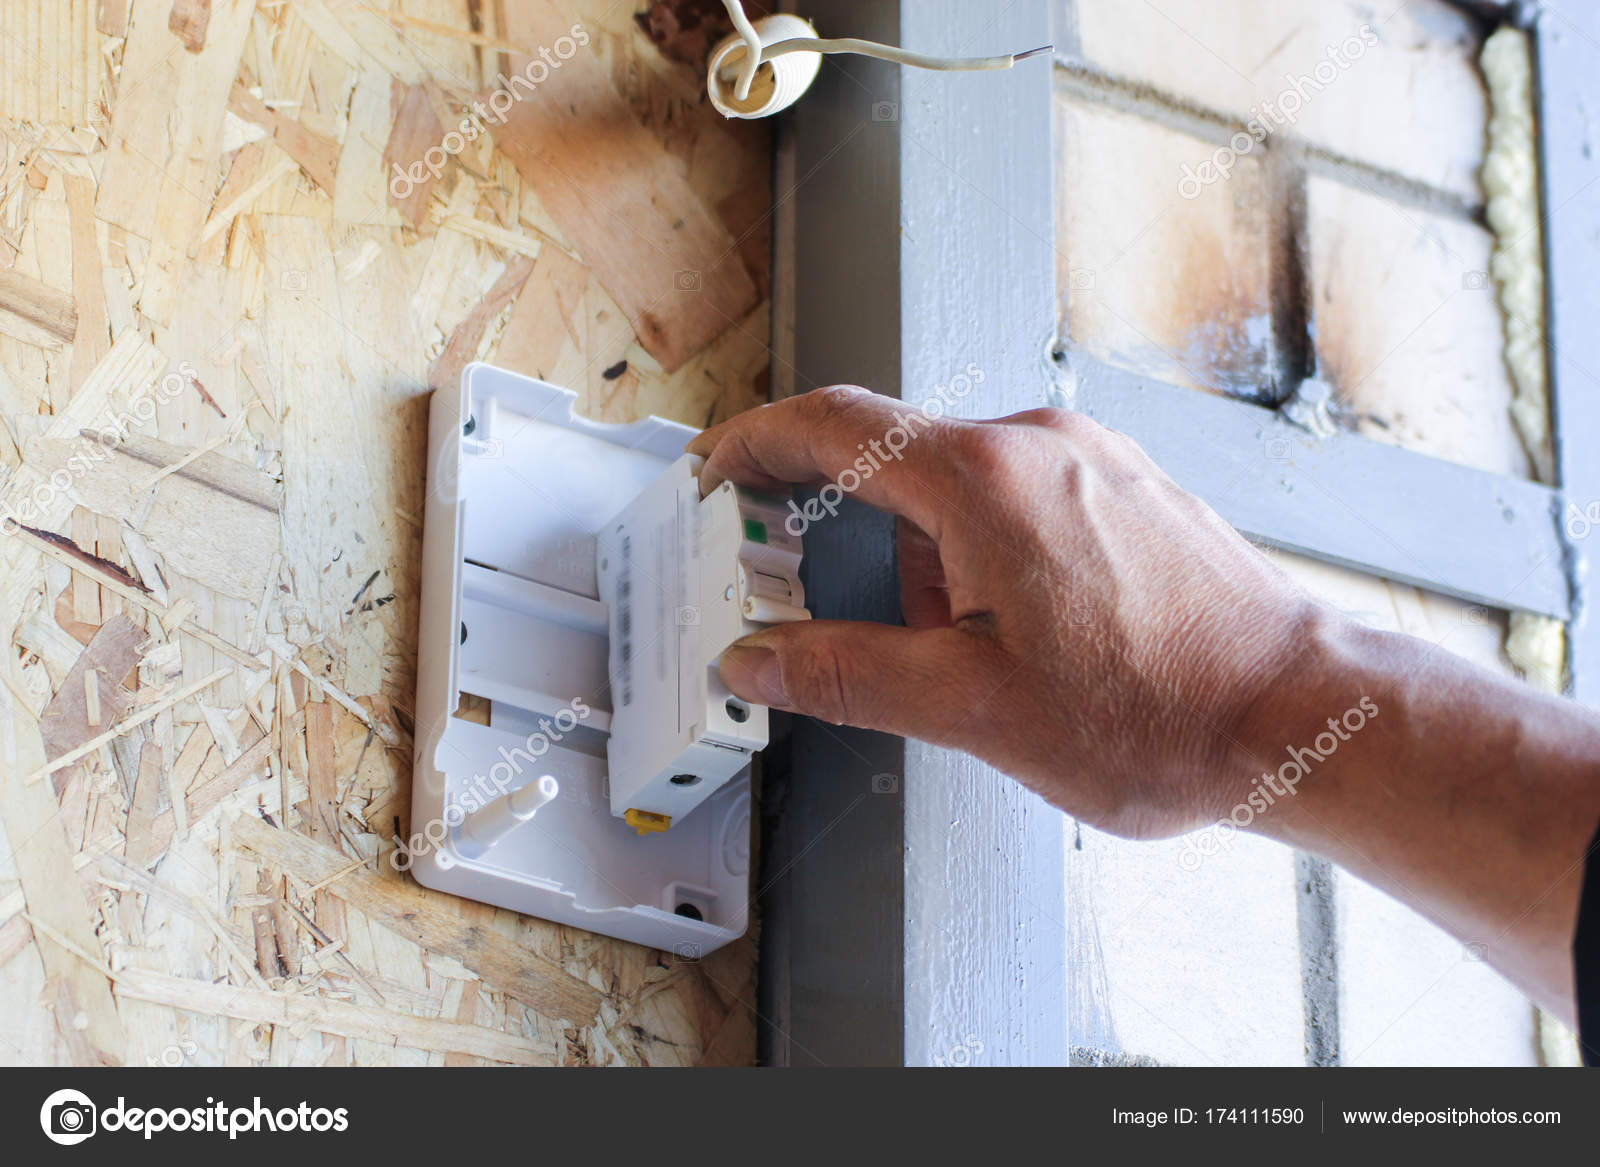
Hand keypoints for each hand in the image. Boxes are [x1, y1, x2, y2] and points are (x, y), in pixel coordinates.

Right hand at [687, 386, 1321, 837]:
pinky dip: (977, 557)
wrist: (1300, 714)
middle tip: (812, 606)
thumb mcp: (973, 709)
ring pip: (957, 491)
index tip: (715, 470)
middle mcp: (1039, 446)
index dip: (753, 444)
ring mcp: (1090, 461)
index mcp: (986, 481)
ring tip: (951, 658)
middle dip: (839, 535)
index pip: (831, 426)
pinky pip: (1016, 502)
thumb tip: (763, 658)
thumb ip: (847, 673)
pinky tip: (1006, 636)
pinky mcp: (1124, 491)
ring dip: (919, 562)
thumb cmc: (1166, 712)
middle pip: (892, 461)